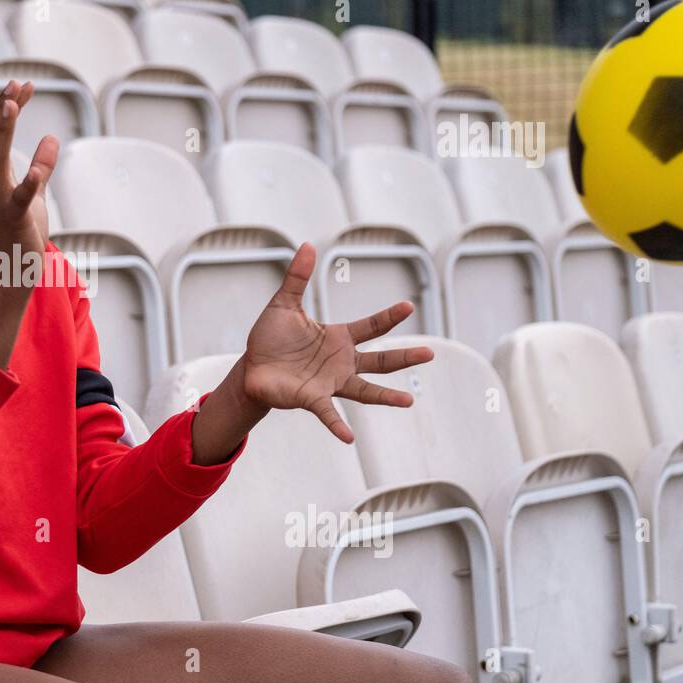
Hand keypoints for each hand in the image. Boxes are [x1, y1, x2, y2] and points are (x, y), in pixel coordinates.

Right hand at [0, 79, 57, 266]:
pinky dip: (26, 184)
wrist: (16, 269)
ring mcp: (1, 199)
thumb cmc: (23, 231)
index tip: (22, 84)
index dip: (8, 107)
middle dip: (2, 109)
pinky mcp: (15, 218)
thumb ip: (42, 166)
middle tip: (15, 82)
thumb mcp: (35, 193)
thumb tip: (50, 138)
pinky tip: (34, 171)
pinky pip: (18, 199)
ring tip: (13, 106)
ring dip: (4, 131)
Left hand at [237, 241, 432, 443]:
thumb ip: (297, 278)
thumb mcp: (283, 304)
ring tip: (409, 401)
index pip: (371, 327)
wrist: (251, 369)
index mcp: (338, 338)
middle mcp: (341, 362)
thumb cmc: (270, 339)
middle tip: (430, 354)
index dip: (389, 317)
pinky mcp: (312, 399)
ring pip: (365, 390)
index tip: (408, 306)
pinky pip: (329, 413)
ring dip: (386, 397)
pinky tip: (350, 438)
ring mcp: (330, 383)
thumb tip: (307, 245)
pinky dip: (338, 425)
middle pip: (380, 360)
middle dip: (405, 357)